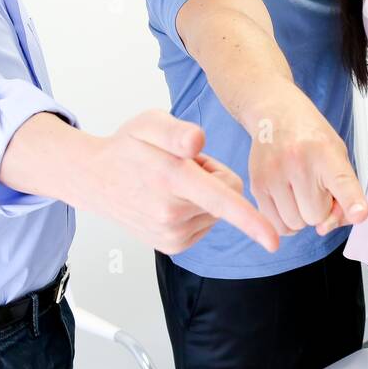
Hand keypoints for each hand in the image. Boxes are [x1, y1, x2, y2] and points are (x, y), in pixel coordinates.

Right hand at [75, 110, 278, 255]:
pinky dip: (194, 209)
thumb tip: (197, 141)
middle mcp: (172, 214)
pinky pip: (204, 223)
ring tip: (170, 181)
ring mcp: (171, 235)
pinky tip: (169, 197)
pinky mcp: (172, 246)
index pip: (222, 201)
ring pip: (217, 210)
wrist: (95, 179)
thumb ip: (175, 130)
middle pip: (227, 192)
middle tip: (180, 165)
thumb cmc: (128, 146)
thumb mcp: (149, 122)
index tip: (272, 240)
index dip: (251, 220)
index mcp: (172, 180)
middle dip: (212, 175)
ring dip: (202, 194)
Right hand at [246, 94, 367, 236]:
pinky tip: (288, 201)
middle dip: (320, 209)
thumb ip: (344, 191)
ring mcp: (274, 174)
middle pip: (316, 216)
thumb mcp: (338, 154)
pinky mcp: (257, 184)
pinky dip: (285, 221)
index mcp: (326, 153)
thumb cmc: (312, 138)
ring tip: (300, 191)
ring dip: (301, 215)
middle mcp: (299, 162)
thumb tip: (326, 227)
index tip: (359, 214)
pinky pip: (276, 225)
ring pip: (296, 224)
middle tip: (315, 187)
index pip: (343, 183)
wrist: (276, 115)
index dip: (352, 202)